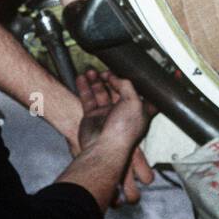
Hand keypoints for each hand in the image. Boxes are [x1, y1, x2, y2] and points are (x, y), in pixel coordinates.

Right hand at [73, 70, 155, 203]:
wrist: (102, 148)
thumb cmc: (123, 130)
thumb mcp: (133, 102)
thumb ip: (127, 86)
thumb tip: (117, 77)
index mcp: (137, 110)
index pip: (135, 92)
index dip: (128, 81)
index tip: (121, 72)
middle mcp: (122, 112)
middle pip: (116, 90)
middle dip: (109, 79)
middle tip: (104, 71)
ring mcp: (106, 114)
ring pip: (100, 92)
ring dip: (95, 81)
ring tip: (90, 71)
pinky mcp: (92, 116)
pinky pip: (88, 98)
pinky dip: (84, 87)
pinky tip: (82, 78)